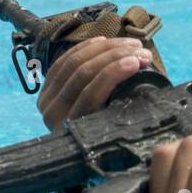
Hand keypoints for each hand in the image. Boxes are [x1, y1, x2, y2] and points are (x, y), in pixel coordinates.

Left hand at [38, 36, 154, 130]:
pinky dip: (86, 48)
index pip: (91, 93)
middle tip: (140, 51)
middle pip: (83, 73)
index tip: (137, 62)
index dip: (114, 73)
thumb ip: (121, 112)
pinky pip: (65, 59)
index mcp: (70, 128)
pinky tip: (104, 41)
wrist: (80, 151)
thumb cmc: (105, 140)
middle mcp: (53, 114)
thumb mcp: (113, 131)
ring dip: (106, 48)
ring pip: (75, 62)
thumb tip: (145, 83)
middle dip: (115, 56)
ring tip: (131, 44)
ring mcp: (46, 99)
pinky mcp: (46, 87)